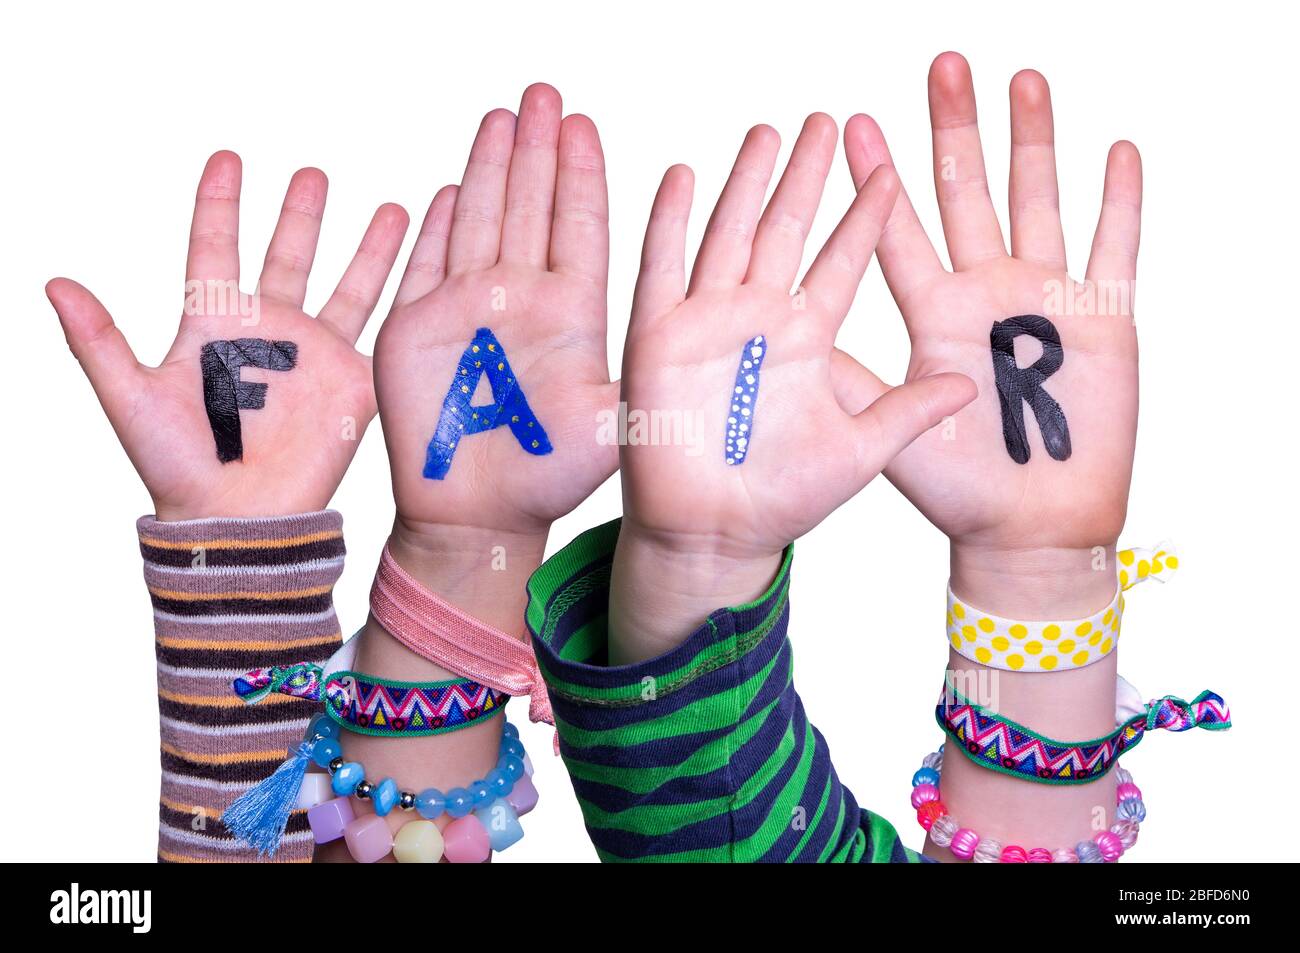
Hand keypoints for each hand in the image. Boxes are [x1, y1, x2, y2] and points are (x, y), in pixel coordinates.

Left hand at [48, 151, 407, 520]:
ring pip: (347, 286)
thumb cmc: (179, 466)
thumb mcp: (131, 398)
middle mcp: (268, 334)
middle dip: (301, 214)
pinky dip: (406, 299)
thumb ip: (99, 340)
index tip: (227, 158)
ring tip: (396, 208)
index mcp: (215, 326)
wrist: (241, 520)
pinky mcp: (352, 385)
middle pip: (288, 256)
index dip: (220, 204)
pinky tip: (426, 268)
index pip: (215, 249)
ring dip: (368, 248)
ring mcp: (314, 357)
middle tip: (312, 173)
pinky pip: (383, 333)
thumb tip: (54, 283)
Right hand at [374, 84, 616, 554]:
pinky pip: (426, 264)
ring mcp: (467, 309)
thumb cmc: (547, 477)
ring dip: (491, 168)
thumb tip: (690, 355)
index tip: (584, 125)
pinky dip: (435, 226)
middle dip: (537, 149)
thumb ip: (640, 389)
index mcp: (572, 314)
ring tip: (503, 117)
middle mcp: (522, 300)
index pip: (577, 226)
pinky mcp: (416, 328)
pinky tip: (451, 188)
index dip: (579, 175)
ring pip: (482, 220)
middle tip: (546, 94)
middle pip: (530, 207)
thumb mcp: (610, 431)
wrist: (479, 514)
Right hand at [611, 115, 976, 660]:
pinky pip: (663, 269)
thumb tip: (969, 385)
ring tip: (769, 134)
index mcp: (808, 339)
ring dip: (746, 185)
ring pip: (729, 235)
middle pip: (785, 231)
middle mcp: (760, 319)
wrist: (716, 534)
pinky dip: (669, 224)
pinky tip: (684, 176)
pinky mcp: (660, 338)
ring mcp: (708, 323)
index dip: (863, 218)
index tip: (891, 173)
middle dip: (805, 178)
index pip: (839, 262)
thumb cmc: (783, 499)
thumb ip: (909, 411)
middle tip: (826, 122)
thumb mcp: (862, 451)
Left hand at [842, 54, 1141, 612]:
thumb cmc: (958, 493)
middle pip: (966, 195)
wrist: (1028, 531)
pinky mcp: (1105, 320)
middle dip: (953, 131)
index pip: (895, 236)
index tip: (850, 126)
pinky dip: (1120, 202)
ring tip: (1020, 80)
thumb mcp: (885, 438)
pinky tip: (1116, 151)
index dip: (874, 183)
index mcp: (931, 317)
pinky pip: (1117, 248)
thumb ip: (848, 385)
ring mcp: (1044, 301)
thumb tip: (785, 338)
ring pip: (1037, 201)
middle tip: (942, 65)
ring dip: (1031, 141)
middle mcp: (985, 296)